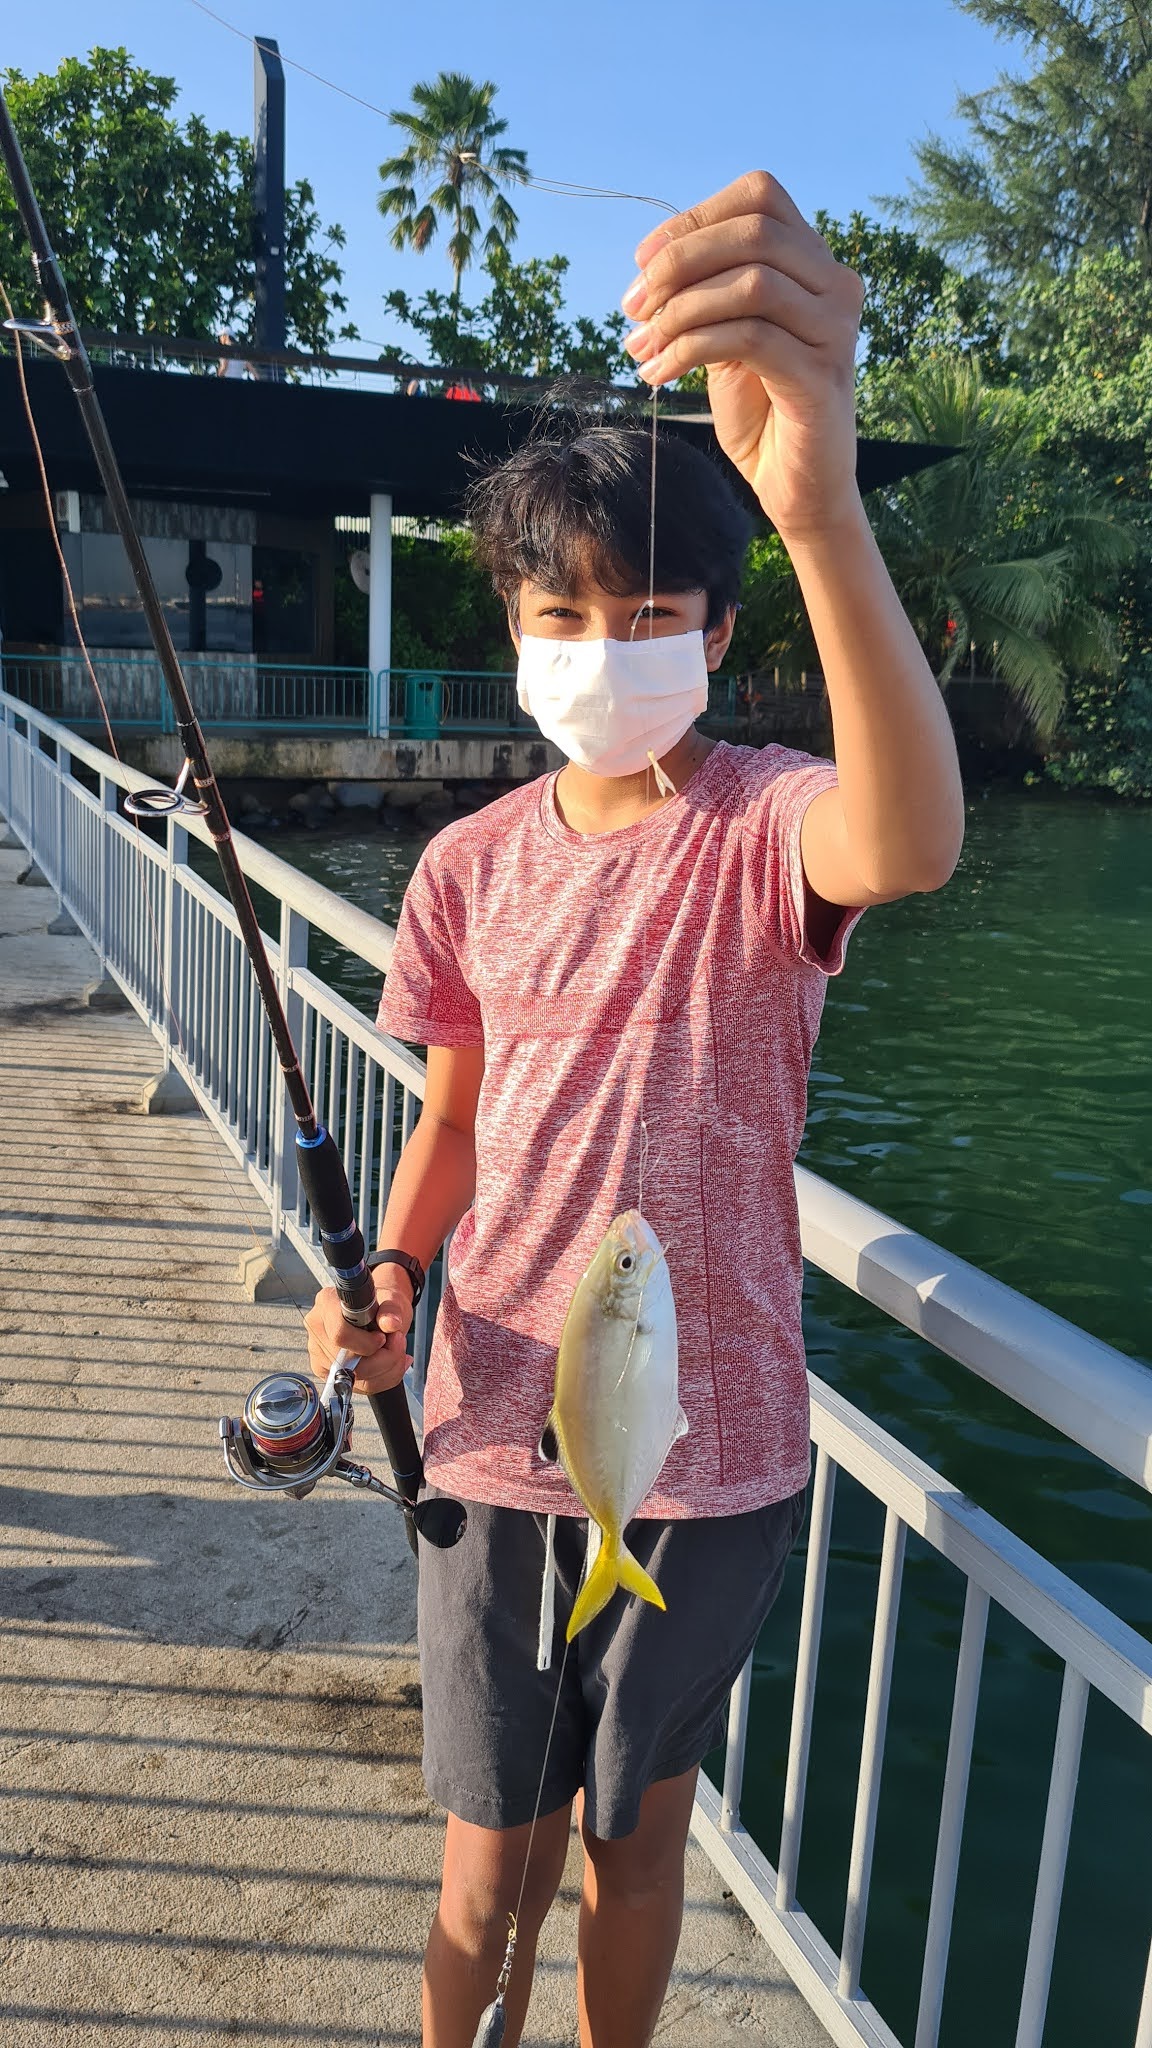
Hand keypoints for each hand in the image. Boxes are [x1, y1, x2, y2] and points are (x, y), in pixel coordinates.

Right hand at [304, 1266, 413, 1395]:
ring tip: (396, 1350)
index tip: (384, 1337)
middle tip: (397, 1341)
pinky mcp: (327, 1371)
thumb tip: (391, 1323)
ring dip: (386, 1370)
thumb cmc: (381, 1304)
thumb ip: (391, 1310)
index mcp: (327, 1303)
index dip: (366, 1343)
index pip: (340, 1335)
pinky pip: (358, 1387)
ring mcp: (319, 1353)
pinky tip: (391, 1364)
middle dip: (383, 1358)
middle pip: (347, 1362)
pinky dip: (382, 1379)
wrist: (379, 1312)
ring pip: (354, 1379)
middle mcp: (318, 1328)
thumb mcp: (392, 1299)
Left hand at [621, 170, 864, 544]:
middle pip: (754, 233)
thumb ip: (706, 293)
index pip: (759, 198)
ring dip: (681, 311)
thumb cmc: (760, 411)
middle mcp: (836, 286)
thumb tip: (649, 266)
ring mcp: (835, 331)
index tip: (644, 261)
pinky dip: (690, 349)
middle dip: (680, 263)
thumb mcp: (727, 337)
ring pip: (751, 284)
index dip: (695, 218)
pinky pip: (748, 339)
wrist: (797, 487)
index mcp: (815, 264)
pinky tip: (659, 373)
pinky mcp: (820, 377)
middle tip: (633, 307)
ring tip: (642, 346)